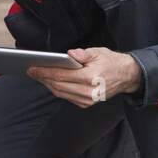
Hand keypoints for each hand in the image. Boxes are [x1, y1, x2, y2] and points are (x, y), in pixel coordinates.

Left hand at [26, 47, 142, 107]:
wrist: (127, 76)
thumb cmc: (111, 62)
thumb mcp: (98, 52)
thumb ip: (82, 54)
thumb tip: (69, 54)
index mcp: (90, 78)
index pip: (61, 75)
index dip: (44, 72)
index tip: (32, 68)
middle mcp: (88, 92)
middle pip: (58, 86)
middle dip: (42, 78)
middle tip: (31, 71)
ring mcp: (88, 100)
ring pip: (60, 93)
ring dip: (47, 84)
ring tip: (38, 75)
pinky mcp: (87, 104)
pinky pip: (67, 97)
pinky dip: (57, 89)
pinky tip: (50, 81)